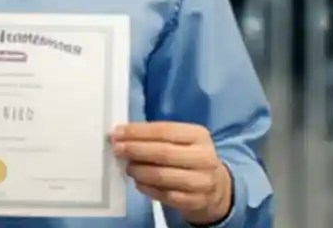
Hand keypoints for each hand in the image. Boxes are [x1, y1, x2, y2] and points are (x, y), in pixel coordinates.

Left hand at [111, 122, 231, 224]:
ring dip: (139, 171)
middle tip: (117, 149)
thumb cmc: (190, 158)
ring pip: (162, 176)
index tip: (117, 133)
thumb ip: (157, 137)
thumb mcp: (182, 141)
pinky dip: (147, 188)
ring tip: (128, 167)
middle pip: (163, 152)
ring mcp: (201, 181)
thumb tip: (123, 135)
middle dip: (135, 150)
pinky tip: (138, 182)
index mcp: (199, 135)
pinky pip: (165, 195)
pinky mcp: (195, 201)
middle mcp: (204, 157)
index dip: (138, 132)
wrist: (215, 188)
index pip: (164, 130)